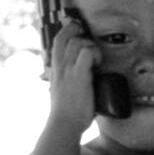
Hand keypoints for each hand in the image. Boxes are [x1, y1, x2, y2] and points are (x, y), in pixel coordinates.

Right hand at [48, 16, 97, 131]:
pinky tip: (98, 64)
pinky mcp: (79, 74)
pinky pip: (87, 52)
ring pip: (78, 42)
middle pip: (66, 36)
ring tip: (96, 61)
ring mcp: (68, 69)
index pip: (57, 41)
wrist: (64, 125)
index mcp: (55, 69)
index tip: (78, 30)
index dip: (67, 30)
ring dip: (90, 47)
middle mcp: (60, 66)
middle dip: (80, 34)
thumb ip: (66, 84)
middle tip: (91, 45)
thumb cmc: (65, 114)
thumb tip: (80, 82)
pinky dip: (94, 54)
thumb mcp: (61, 93)